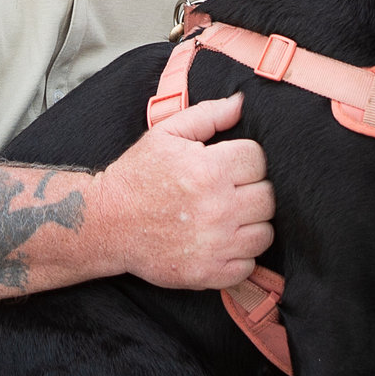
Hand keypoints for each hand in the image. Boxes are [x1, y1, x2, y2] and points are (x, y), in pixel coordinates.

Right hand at [93, 93, 274, 290]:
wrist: (106, 223)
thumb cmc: (136, 176)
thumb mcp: (165, 134)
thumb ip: (207, 115)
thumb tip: (241, 103)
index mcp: (209, 169)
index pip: (259, 160)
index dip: (245, 160)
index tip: (228, 166)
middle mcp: (217, 208)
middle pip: (268, 197)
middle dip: (251, 190)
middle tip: (230, 192)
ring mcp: (215, 244)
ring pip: (264, 233)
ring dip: (251, 224)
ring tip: (229, 217)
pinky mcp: (208, 272)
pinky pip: (248, 265)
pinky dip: (239, 256)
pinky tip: (221, 243)